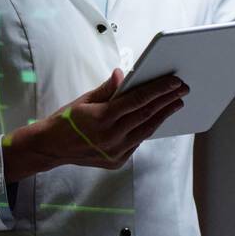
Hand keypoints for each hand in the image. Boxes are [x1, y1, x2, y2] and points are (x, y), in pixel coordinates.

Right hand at [4, 69, 187, 177]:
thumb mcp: (84, 100)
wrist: (52, 148)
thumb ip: (107, 89)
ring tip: (177, 103)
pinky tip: (158, 118)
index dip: (158, 89)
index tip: (174, 81)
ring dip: (163, 115)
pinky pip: (138, 142)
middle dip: (167, 100)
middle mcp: (111, 137)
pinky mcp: (117, 161)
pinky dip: (149, 128)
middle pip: (146, 115)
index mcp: (102, 118)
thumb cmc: (67, 120)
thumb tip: (123, 74)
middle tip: (182, 89)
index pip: (137, 100)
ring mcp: (115, 152)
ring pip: (146, 130)